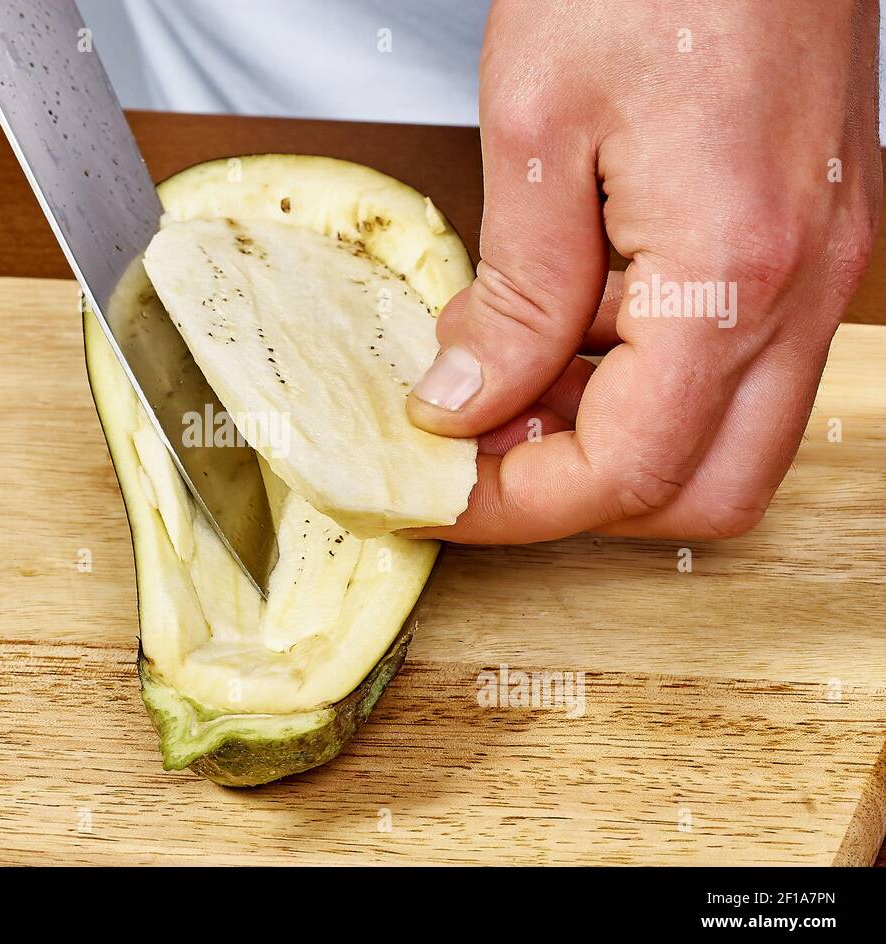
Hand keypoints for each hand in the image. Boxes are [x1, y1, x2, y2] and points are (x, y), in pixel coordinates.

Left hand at [406, 0, 880, 542]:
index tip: (438, 493)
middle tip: (478, 451)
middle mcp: (799, 288)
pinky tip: (561, 327)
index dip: (518, 504)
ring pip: (722, 436)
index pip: (626, 467)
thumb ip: (515, 293)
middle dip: (581, 494)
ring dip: (608, 436)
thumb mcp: (541, 128)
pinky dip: (640, 377)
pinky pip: (730, 362)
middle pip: (702, 488)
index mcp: (732, 270)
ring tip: (503, 379)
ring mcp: (815, 268)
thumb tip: (466, 401)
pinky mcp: (802, 241)